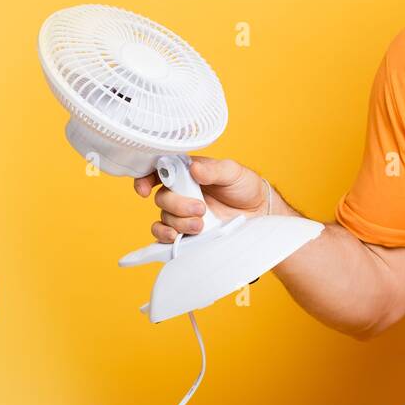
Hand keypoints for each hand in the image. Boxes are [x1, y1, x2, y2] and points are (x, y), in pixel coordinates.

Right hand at [133, 155, 266, 242]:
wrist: (259, 213)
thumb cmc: (245, 187)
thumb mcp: (233, 172)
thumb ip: (214, 170)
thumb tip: (194, 168)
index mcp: (188, 173)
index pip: (159, 171)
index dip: (146, 178)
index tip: (145, 188)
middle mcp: (182, 192)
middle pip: (162, 198)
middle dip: (177, 205)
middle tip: (200, 208)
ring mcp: (183, 213)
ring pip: (164, 217)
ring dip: (179, 222)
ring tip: (201, 224)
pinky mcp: (186, 230)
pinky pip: (164, 234)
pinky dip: (165, 236)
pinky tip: (177, 237)